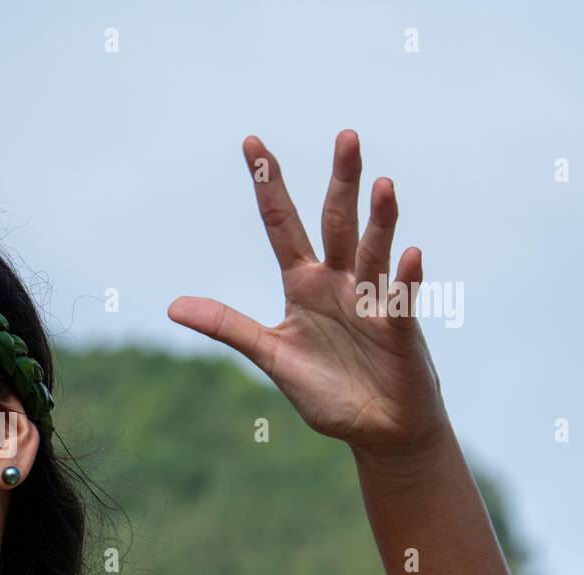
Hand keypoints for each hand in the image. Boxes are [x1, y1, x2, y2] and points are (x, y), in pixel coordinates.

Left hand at [168, 131, 449, 453]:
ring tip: (380, 184)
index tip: (252, 142)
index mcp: (304, 285)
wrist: (377, 429)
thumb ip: (228, 327)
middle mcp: (339, 283)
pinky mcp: (400, 332)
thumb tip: (172, 307)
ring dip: (379, 220)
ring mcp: (373, 303)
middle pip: (337, 223)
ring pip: (374, 252)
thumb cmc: (328, 390)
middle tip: (346, 135)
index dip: (268, 185)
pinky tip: (410, 253)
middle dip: (341, 182)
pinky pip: (401, 301)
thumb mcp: (271, 356)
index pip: (282, 225)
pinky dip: (405, 279)